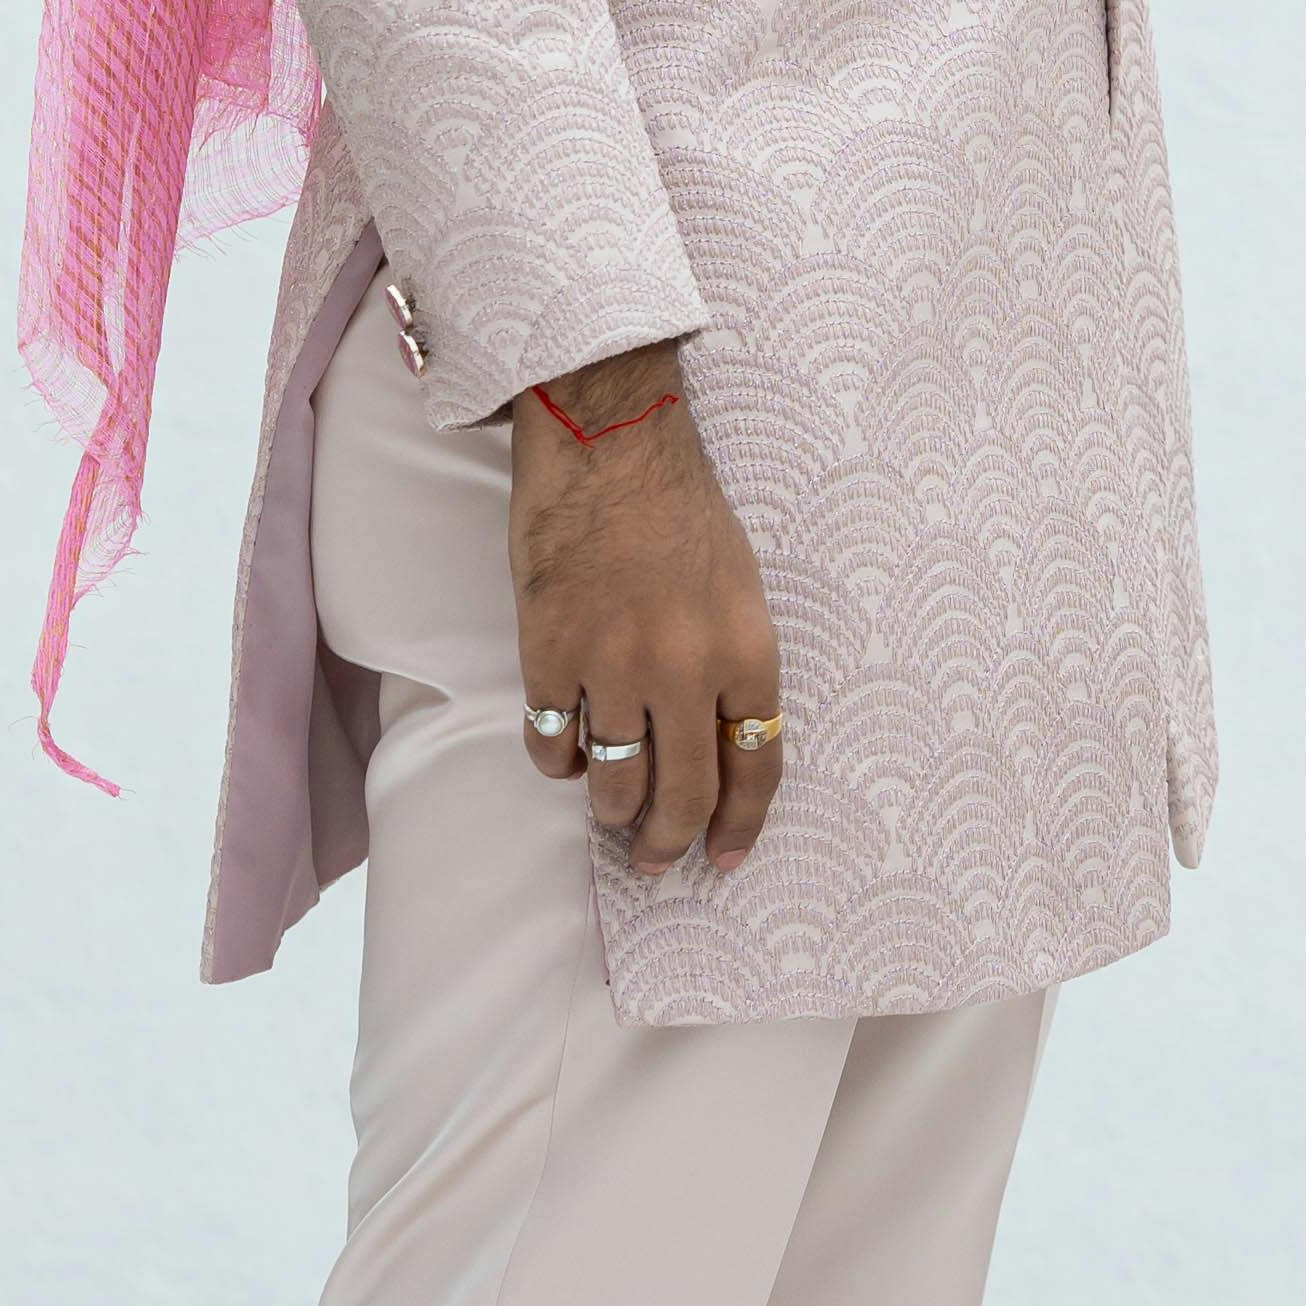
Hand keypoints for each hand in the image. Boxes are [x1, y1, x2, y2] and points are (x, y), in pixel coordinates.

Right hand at [507, 349, 787, 871]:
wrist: (608, 443)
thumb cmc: (679, 507)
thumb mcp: (738, 587)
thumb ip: (729, 666)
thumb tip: (716, 743)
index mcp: (746, 649)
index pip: (756, 765)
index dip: (740, 824)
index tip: (724, 857)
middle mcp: (686, 669)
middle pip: (683, 793)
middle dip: (669, 842)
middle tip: (655, 861)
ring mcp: (613, 665)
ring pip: (614, 782)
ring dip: (611, 810)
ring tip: (609, 814)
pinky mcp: (549, 655)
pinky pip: (553, 744)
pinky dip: (559, 761)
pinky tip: (565, 753)